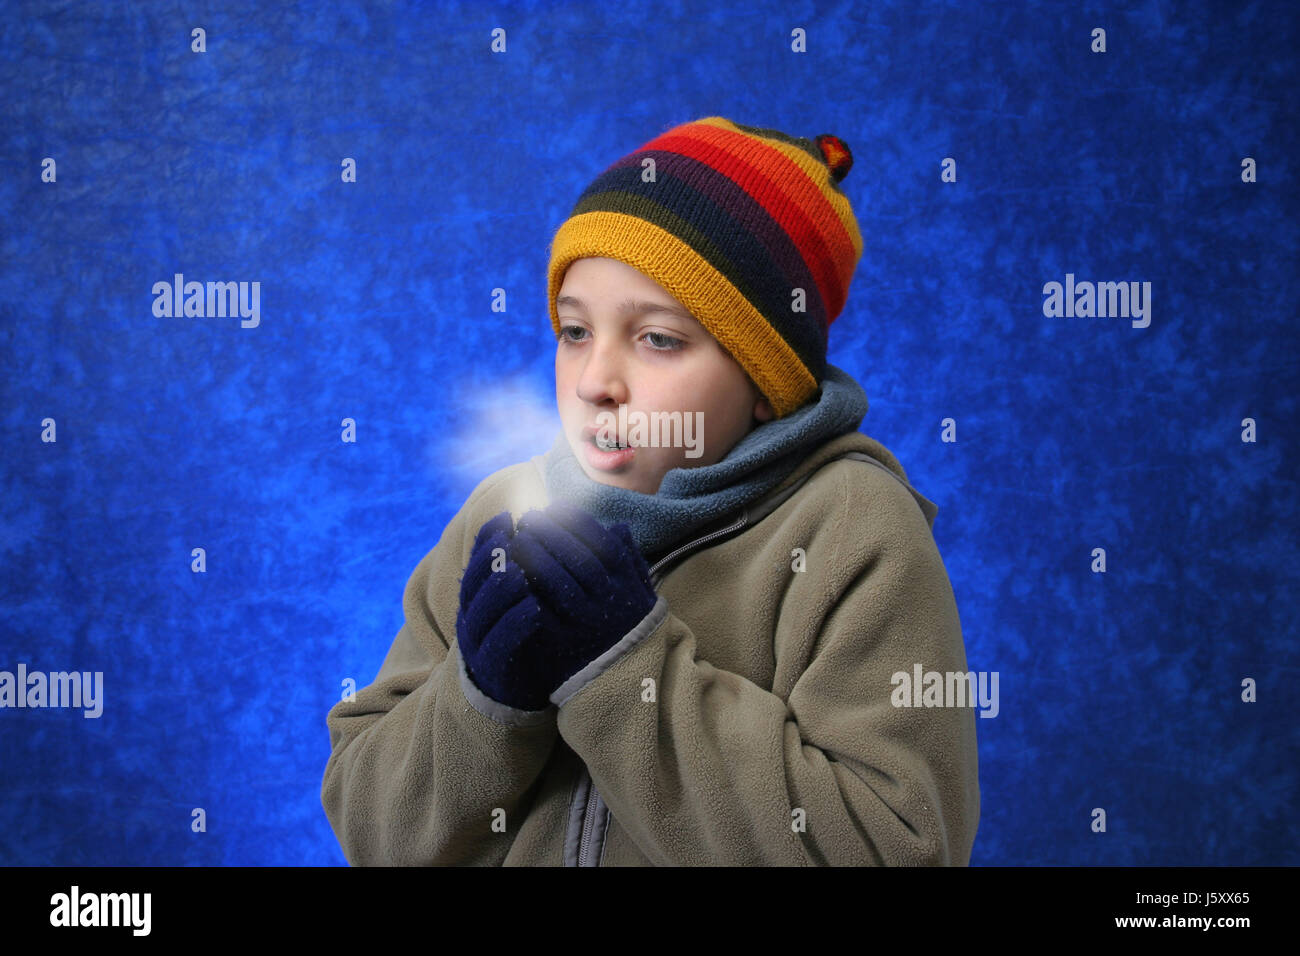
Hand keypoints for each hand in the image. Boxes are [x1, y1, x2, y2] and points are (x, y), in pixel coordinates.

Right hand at [454, 511, 553, 710]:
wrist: (512, 690)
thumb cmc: (522, 636)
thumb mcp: (520, 599)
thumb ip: (525, 567)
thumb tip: (546, 526)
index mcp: (478, 594)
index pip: (478, 560)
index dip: (489, 538)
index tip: (507, 517)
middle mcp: (472, 614)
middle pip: (476, 580)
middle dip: (492, 556)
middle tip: (512, 536)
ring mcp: (478, 641)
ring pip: (484, 609)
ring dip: (501, 588)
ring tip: (521, 571)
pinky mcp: (492, 666)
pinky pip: (501, 642)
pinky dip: (516, 624)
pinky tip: (534, 610)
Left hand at [507, 500, 658, 693]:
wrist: (626, 681)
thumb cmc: (630, 628)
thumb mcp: (641, 594)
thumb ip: (630, 560)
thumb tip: (618, 527)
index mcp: (626, 586)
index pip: (601, 544)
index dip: (576, 522)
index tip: (555, 509)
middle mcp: (607, 603)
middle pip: (576, 559)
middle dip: (550, 533)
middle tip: (528, 518)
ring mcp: (584, 625)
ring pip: (555, 583)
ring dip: (533, 556)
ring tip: (516, 539)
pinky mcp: (561, 646)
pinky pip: (538, 612)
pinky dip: (523, 591)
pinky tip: (511, 574)